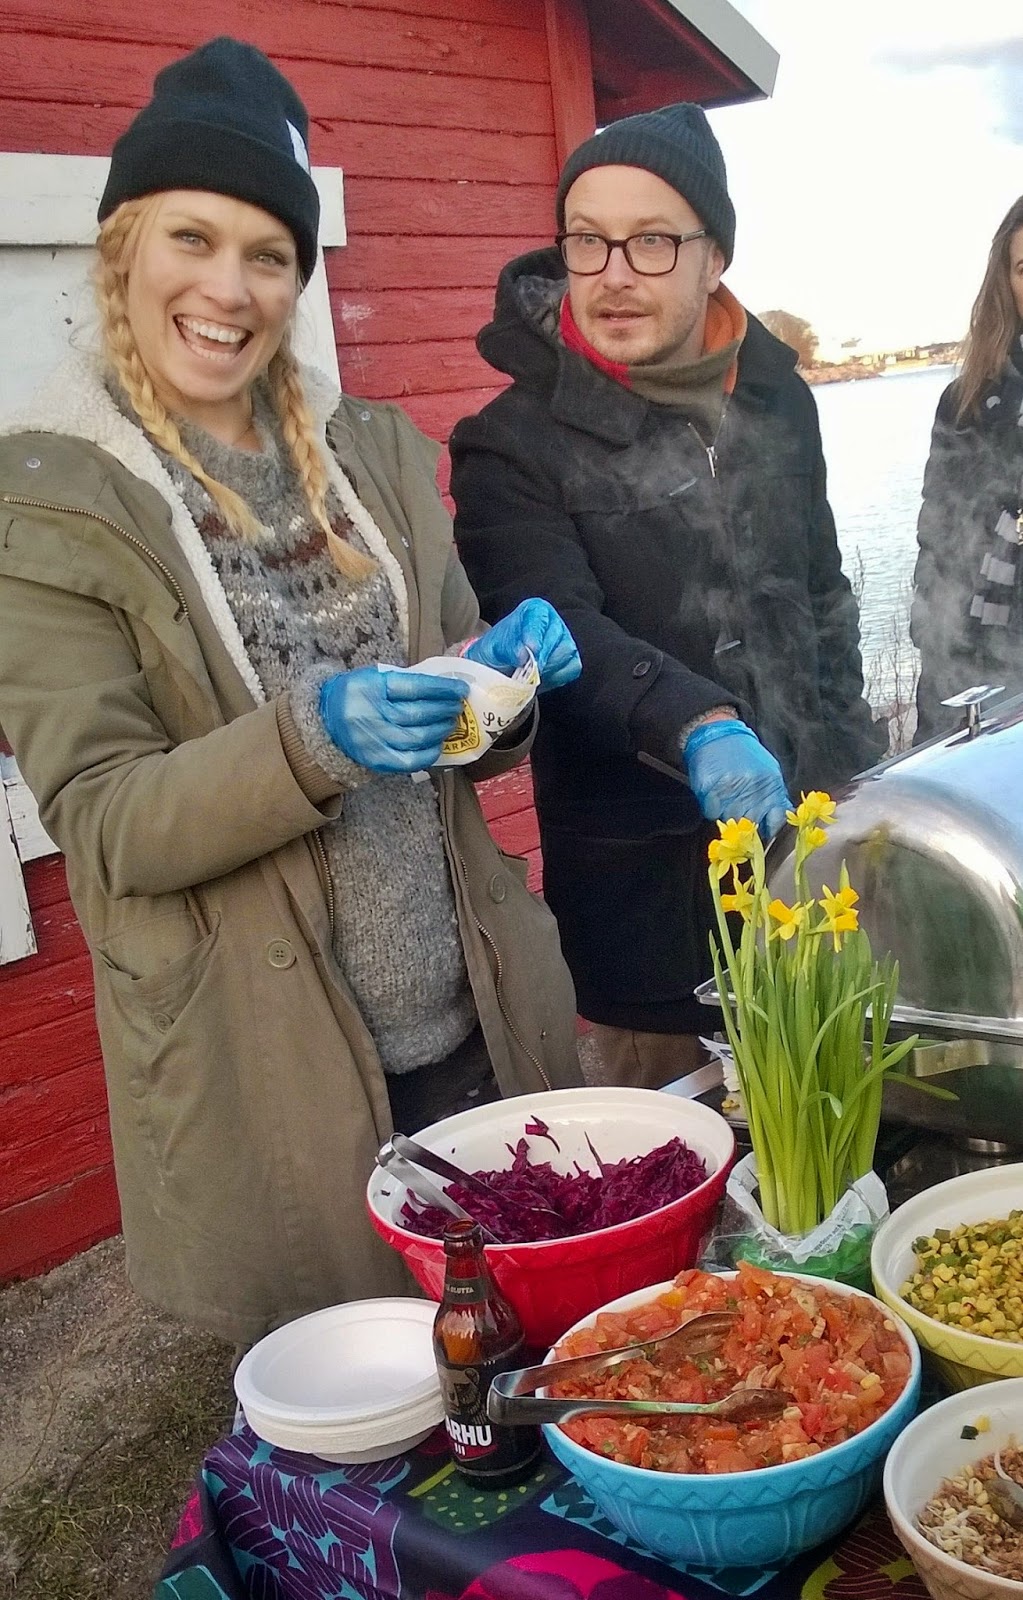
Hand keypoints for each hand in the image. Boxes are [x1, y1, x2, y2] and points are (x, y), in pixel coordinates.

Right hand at [319, 666, 467, 772]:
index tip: (460, 689)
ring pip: (417, 737)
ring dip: (440, 730)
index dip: (442, 689)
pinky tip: (437, 744)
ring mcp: (373, 739)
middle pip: (419, 713)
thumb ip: (404, 682)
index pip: (415, 687)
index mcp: (372, 687)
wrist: (325, 718)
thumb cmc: (357, 694)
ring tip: (450, 723)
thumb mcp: (374, 677)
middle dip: (445, 709)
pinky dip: (428, 753)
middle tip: (457, 706)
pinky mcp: (376, 759)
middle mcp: (372, 714)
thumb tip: (443, 688)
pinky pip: (409, 760)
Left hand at [464, 598, 580, 692]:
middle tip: (527, 673)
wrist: (500, 667)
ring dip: (548, 669)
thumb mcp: (495, 649)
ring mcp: (565, 639)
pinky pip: (571, 668)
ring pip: (566, 654)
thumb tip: (524, 656)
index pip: (539, 620)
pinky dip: (556, 677)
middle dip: (541, 658)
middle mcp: (553, 622)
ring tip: (529, 676)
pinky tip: (540, 679)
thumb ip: (508, 649)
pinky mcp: (571, 658)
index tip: (530, 650)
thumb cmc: (498, 653)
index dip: (535, 635)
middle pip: (556, 638)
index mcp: (534, 610)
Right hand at [682, 719, 791, 839]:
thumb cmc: (746, 754)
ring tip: (728, 804)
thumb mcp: (769, 772)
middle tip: (742, 820)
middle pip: (750, 826)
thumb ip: (775, 797)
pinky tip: (715, 798)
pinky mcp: (708, 789)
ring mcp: (728, 790)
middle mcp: (750, 789)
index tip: (764, 833)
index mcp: (770, 787)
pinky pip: (711, 813)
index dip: (770, 832)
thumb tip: (778, 822)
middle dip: (747, 828)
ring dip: (728, 817)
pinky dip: (713, 810)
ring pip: (729, 821)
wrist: (719, 734)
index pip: (775, 822)